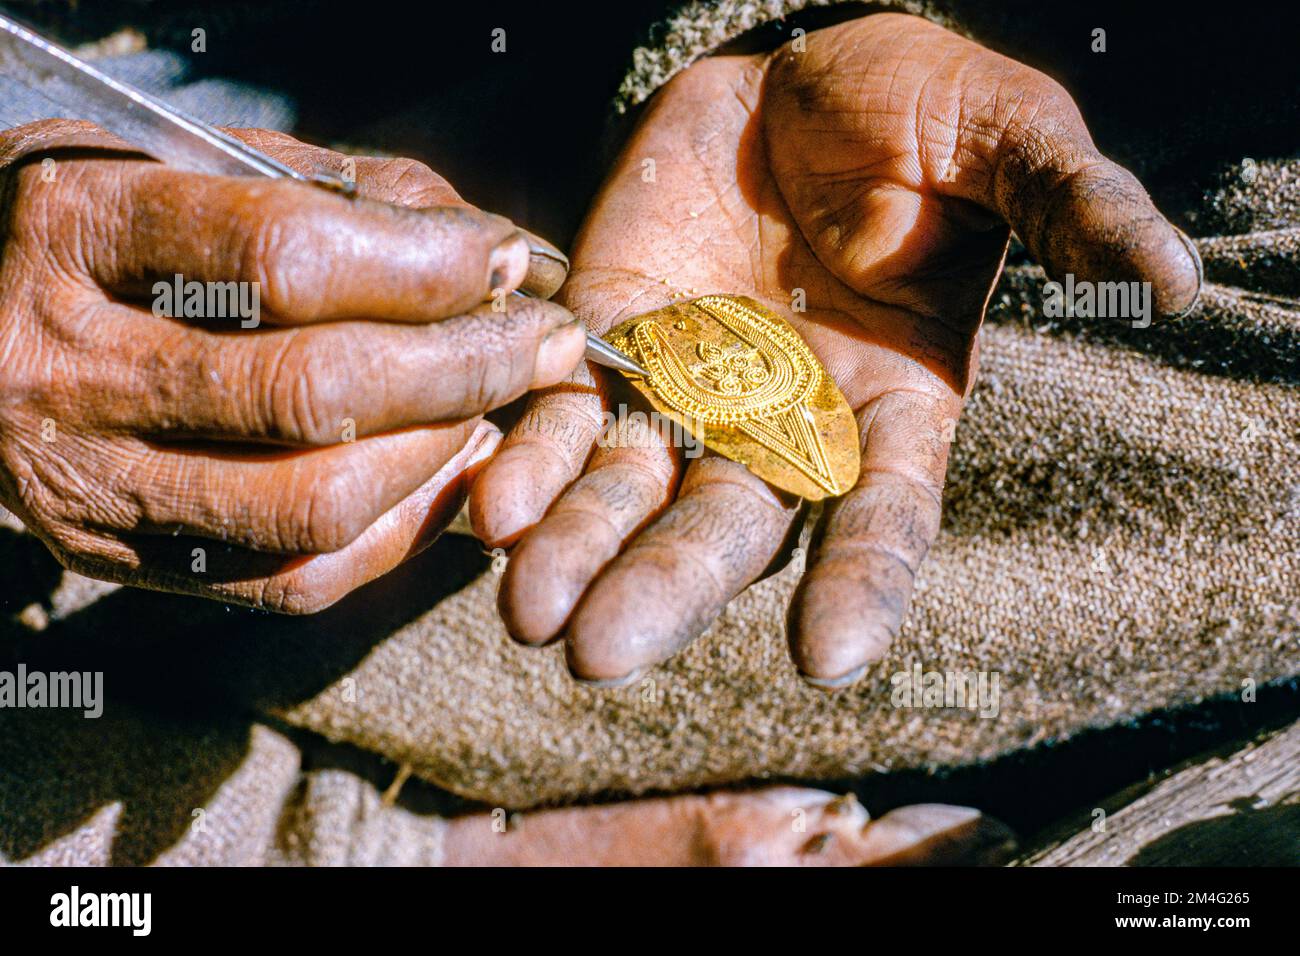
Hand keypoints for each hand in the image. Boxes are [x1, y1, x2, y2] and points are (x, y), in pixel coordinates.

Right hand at [0, 122, 584, 610]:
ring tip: (497, 407)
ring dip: (443, 456)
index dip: (424, 266)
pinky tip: (446, 474)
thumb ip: (339, 193)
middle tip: (546, 343)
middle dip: (466, 368)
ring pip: (312, 503)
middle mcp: (69, 367)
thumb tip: (496, 252)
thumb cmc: (109, 222)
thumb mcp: (191, 161)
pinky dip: (398, 531)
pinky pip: (293, 578)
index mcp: (78, 230)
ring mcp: (89, 482)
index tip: (504, 260)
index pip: (285, 257)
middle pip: (313, 390)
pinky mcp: (123, 561)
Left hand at [470, 14, 1200, 684]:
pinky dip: (528, 462)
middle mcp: (787, 425)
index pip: (884, 515)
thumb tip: (1171, 278)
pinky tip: (493, 507)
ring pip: (632, 492)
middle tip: (602, 657)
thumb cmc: (916, 107)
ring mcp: (691, 393)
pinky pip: (564, 417)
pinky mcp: (613, 345)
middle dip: (667, 589)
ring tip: (527, 611)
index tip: (826, 654)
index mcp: (895, 407)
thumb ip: (1068, 206)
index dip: (861, 581)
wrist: (792, 74)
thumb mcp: (1004, 141)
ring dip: (578, 552)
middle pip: (729, 527)